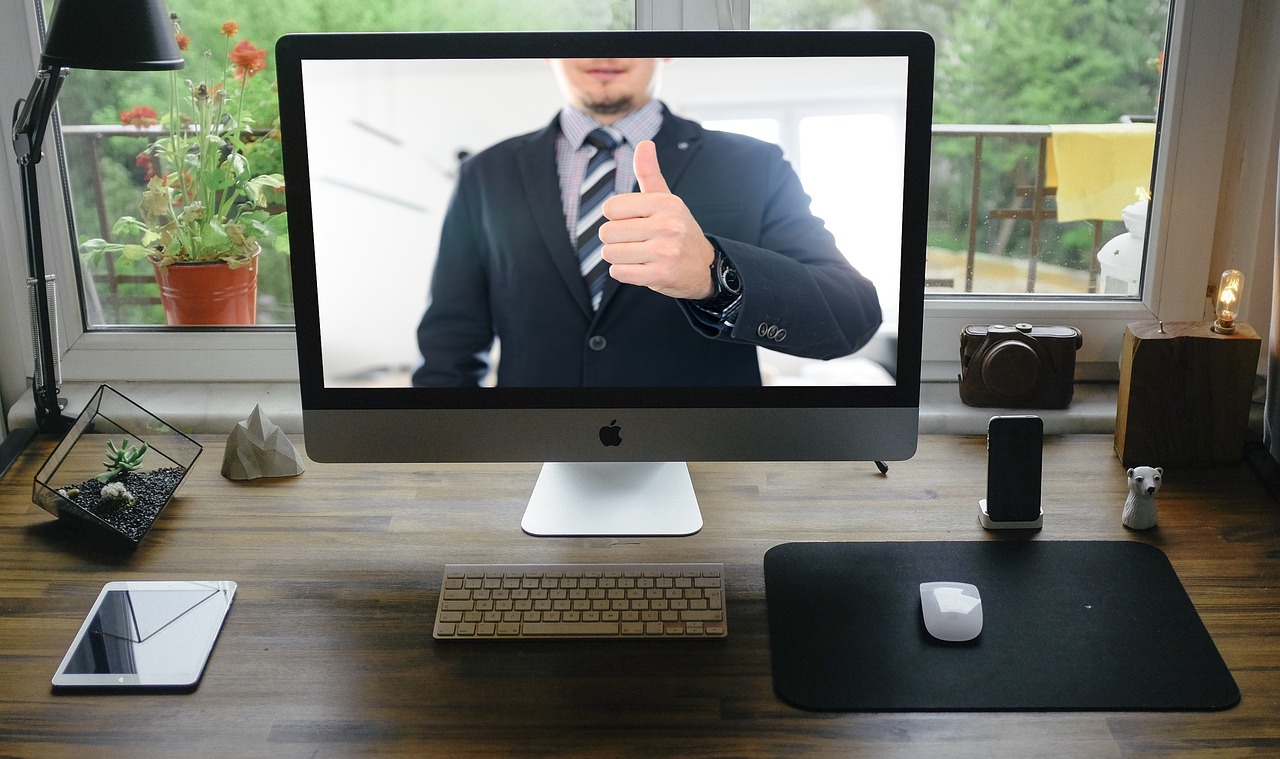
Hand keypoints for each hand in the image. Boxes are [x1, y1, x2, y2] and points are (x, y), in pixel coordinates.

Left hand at [599, 139, 715, 299]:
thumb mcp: (666, 200)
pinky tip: (641, 268)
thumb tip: (644, 143)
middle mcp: (667, 225)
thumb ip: (649, 173)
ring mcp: (665, 252)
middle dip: (615, 239)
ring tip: (639, 254)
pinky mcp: (660, 275)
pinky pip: (618, 272)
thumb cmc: (677, 229)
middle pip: (607, 232)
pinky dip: (624, 272)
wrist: (703, 266)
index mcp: (665, 203)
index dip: (616, 216)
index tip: (634, 221)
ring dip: (619, 257)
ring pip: (610, 253)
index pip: (611, 207)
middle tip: (636, 241)